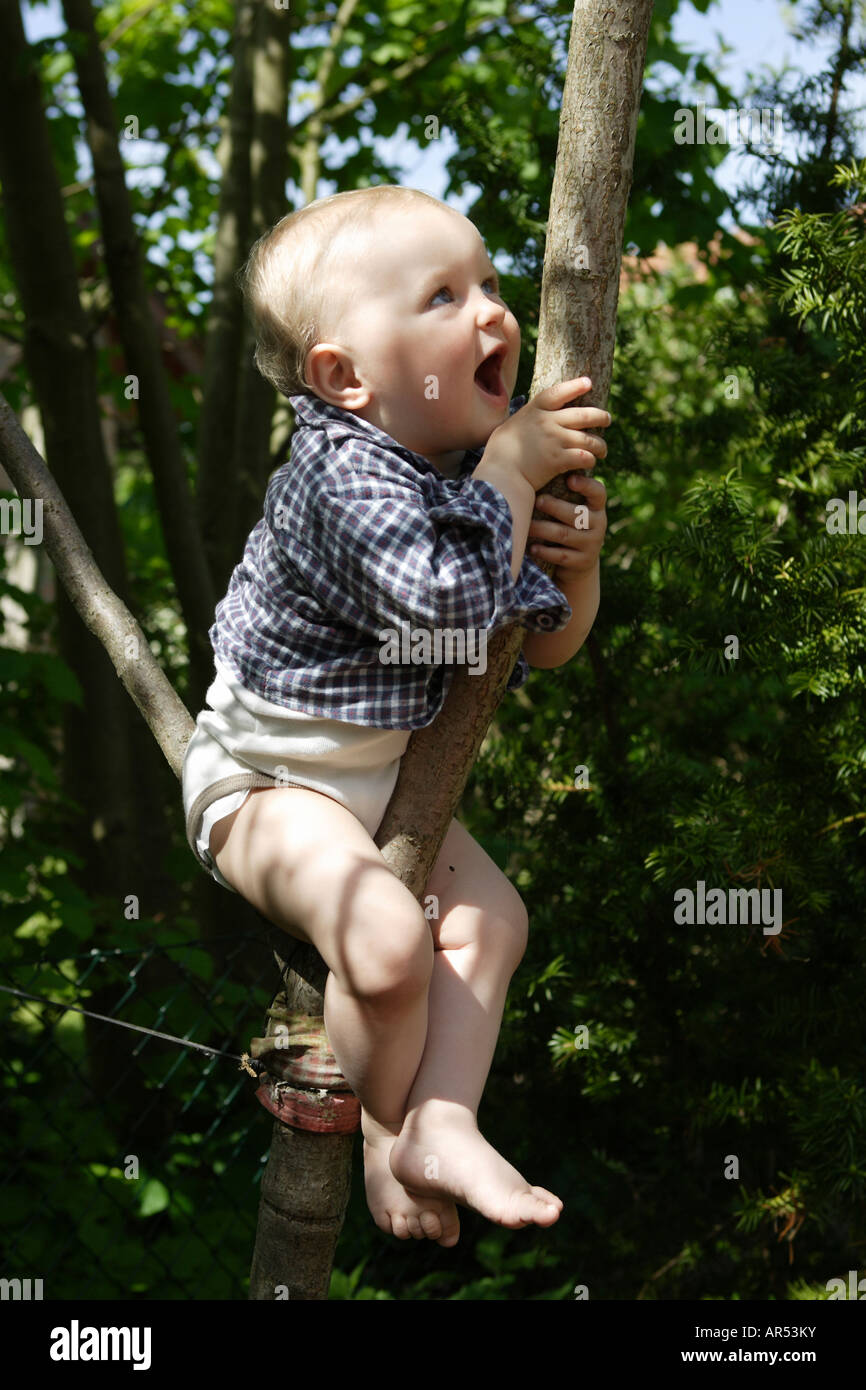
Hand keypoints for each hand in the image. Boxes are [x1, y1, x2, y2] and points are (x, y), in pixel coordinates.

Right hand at [485, 376, 610, 492]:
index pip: (558, 393)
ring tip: (602, 450)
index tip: (588, 382)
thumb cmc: (498, 455)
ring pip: (589, 438)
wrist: (500, 475)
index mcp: (534, 411)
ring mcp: (555, 440)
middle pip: (583, 414)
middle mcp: (547, 422)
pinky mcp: (559, 459)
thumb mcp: (509, 428)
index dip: (575, 386)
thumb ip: (524, 421)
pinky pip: (584, 457)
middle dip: (600, 416)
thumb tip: (531, 418)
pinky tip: (590, 463)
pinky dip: (590, 460)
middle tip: (608, 419)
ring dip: (600, 445)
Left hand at [527, 472, 606, 586]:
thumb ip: (564, 492)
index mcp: (596, 507)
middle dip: (555, 507)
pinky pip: (562, 555)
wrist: (578, 563)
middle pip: (576, 514)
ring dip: (543, 529)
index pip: (598, 492)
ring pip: (565, 534)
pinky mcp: (583, 562)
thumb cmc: (568, 526)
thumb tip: (538, 464)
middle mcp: (598, 524)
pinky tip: (532, 548)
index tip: (570, 479)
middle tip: (537, 501)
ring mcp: (592, 544)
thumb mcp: (573, 509)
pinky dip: (545, 551)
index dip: (586, 485)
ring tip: (528, 526)